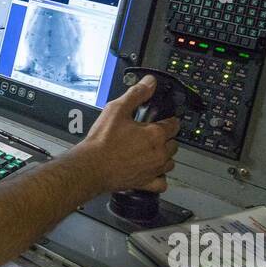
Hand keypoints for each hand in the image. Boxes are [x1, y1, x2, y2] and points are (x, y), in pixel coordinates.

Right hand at [73, 75, 179, 193]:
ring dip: (165, 156)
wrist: (91, 166)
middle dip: (167, 137)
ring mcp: (153, 170)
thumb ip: (136, 94)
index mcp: (155, 135)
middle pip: (174, 144)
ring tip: (152, 150)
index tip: (165, 118)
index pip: (174, 125)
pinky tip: (152, 171)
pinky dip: (160, 177)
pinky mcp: (145, 183)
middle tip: (154, 133)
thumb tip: (149, 83)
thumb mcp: (117, 109)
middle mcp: (158, 154)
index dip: (169, 119)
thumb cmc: (102, 142)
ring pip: (170, 162)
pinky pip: (162, 182)